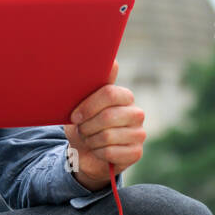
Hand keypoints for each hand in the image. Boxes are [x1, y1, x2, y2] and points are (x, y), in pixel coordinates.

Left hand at [63, 59, 144, 189]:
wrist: (85, 153)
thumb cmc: (84, 123)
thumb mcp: (83, 102)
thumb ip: (94, 82)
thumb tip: (113, 61)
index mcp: (124, 96)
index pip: (110, 93)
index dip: (88, 106)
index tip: (74, 116)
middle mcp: (136, 113)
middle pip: (107, 116)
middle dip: (87, 126)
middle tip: (81, 130)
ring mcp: (139, 133)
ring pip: (107, 136)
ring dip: (91, 140)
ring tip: (89, 139)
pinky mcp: (137, 152)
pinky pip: (111, 153)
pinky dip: (98, 153)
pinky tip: (98, 151)